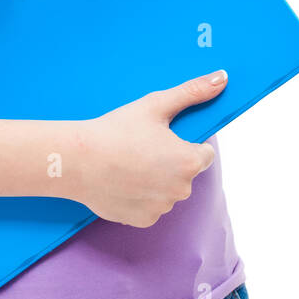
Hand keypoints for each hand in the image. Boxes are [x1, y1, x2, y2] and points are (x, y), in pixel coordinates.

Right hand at [71, 70, 228, 226]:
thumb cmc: (116, 131)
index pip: (204, 153)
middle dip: (170, 162)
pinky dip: (140, 197)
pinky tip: (122, 181)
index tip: (163, 137)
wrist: (77, 160)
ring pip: (166, 191)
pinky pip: (149, 207)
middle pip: (185, 173)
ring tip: (128, 164)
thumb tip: (222, 78)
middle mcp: (181, 189)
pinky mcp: (143, 220)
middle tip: (141, 147)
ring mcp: (162, 208)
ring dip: (155, 181)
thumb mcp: (156, 105)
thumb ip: (192, 92)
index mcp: (189, 161)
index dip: (185, 143)